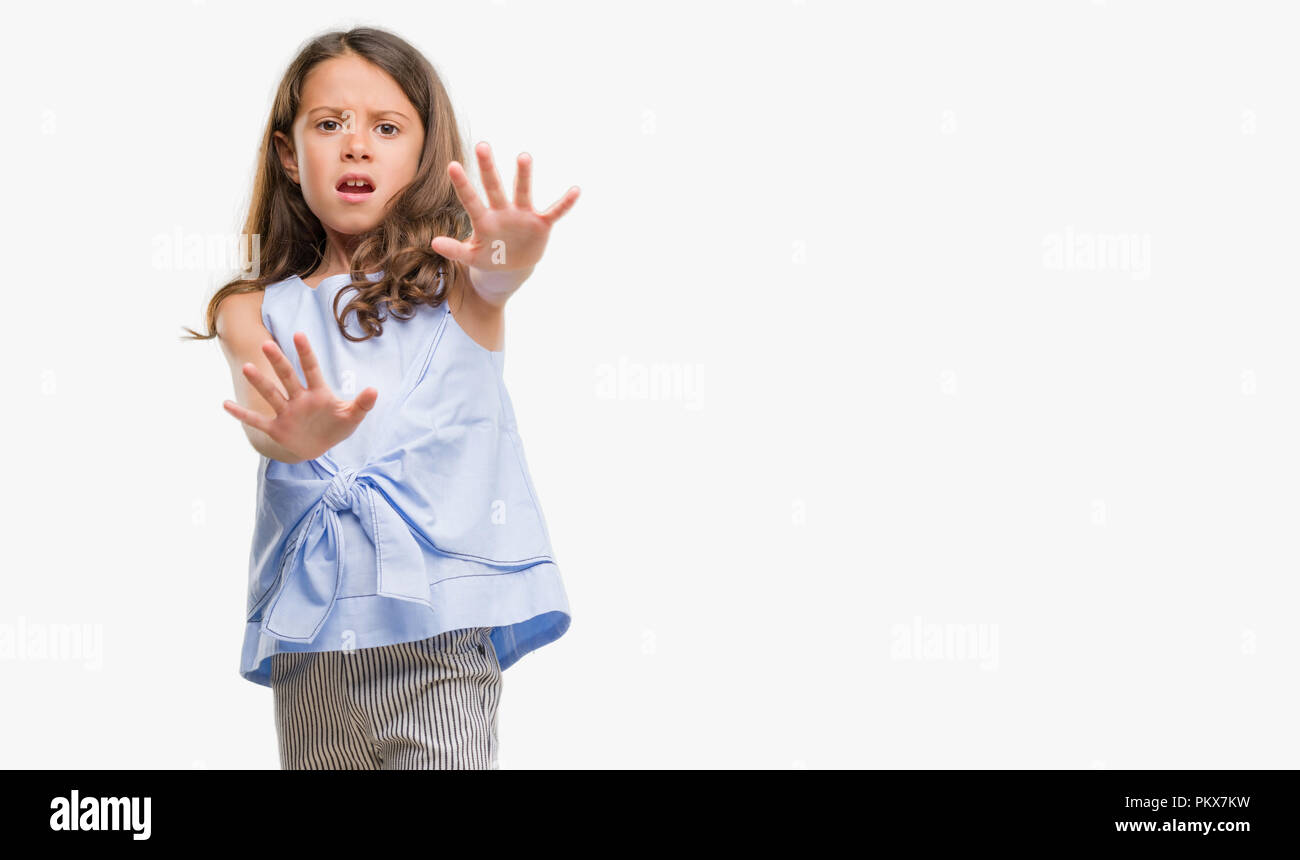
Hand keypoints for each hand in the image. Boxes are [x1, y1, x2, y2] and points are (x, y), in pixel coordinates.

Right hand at [221, 332, 377, 461]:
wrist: (319, 448)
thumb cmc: (336, 427)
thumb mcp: (352, 417)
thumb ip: (362, 404)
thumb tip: (374, 390)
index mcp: (318, 393)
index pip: (311, 369)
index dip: (306, 353)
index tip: (299, 335)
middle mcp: (299, 398)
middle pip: (287, 376)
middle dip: (278, 361)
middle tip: (267, 344)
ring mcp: (286, 412)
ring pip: (271, 394)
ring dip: (259, 382)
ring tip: (246, 367)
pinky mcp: (276, 428)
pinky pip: (257, 420)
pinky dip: (242, 414)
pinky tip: (225, 404)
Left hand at [431, 142, 579, 287]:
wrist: (512, 267)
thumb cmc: (489, 257)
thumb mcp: (472, 257)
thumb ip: (455, 250)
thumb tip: (434, 243)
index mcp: (484, 220)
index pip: (470, 199)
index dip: (462, 184)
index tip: (452, 165)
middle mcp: (502, 212)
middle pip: (494, 187)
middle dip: (488, 168)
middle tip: (482, 146)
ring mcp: (522, 216)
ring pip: (522, 192)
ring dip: (523, 176)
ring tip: (524, 156)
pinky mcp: (540, 224)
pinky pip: (555, 212)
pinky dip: (565, 204)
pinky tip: (575, 191)